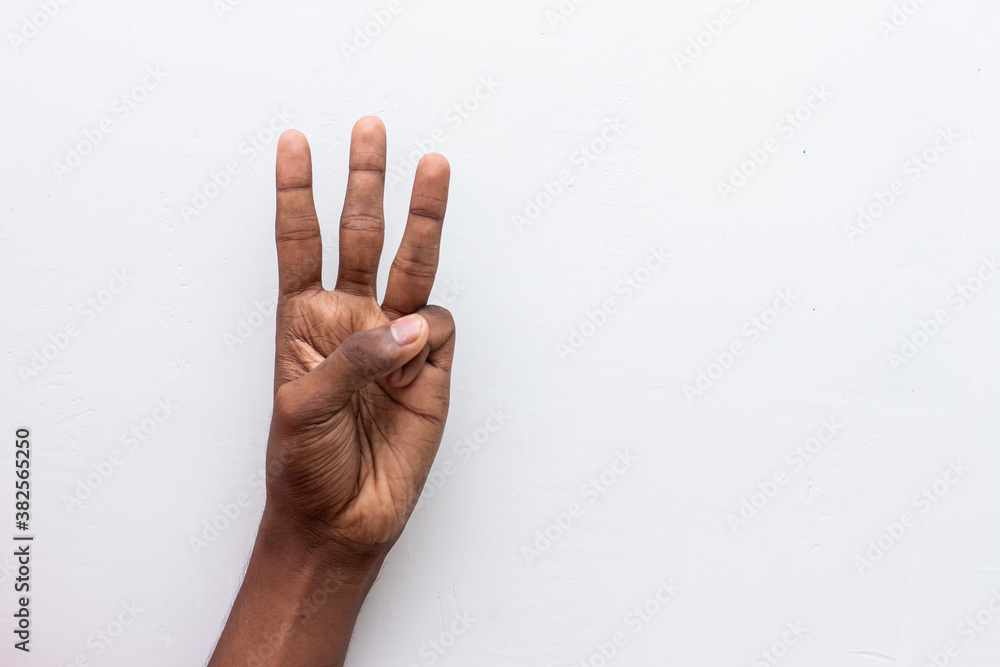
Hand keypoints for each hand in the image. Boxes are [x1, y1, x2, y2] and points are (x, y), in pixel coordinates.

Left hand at [263, 117, 454, 564]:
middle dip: (365, 181)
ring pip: (412, 265)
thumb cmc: (304, 465)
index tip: (293, 142)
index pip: (300, 243)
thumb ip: (356, 357)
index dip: (296, 193)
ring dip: (422, 217)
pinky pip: (441, 329)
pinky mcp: (433, 370)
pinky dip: (432, 334)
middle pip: (360, 236)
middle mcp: (352, 320)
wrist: (342, 521)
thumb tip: (414, 324)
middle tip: (371, 129)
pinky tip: (417, 360)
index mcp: (305, 321)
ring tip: (433, 166)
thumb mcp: (302, 405)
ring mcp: (395, 342)